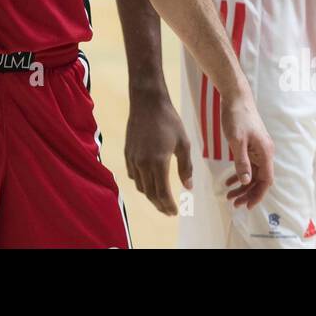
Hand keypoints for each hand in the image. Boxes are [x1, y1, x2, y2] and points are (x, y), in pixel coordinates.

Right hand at [124, 92, 192, 215]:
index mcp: (158, 162)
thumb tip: (188, 187)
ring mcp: (133, 159)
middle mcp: (143, 164)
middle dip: (160, 205)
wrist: (147, 103)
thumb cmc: (169, 121)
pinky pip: (133, 175)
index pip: (162, 193)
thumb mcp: (183, 143)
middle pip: (150, 193)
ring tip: (160, 199)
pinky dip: (141, 183)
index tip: (175, 212)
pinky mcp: (127, 153)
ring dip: (150, 196)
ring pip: (140, 186)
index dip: (168, 206)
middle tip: (169, 211)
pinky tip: (149, 182)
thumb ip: (186, 167)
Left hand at [219, 92, 274, 208]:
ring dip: (242, 186)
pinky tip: (229, 181)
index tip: (248, 206)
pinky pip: (247, 165)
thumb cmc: (237, 116)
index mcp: (265, 152)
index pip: (266, 180)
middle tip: (233, 203)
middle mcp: (264, 153)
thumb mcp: (236, 140)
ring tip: (229, 196)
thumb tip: (246, 181)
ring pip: (253, 174)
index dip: (258, 195)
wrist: (235, 97)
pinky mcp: (250, 145)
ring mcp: (258, 149)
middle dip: (247, 193)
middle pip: (259, 180)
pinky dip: (239, 174)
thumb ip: (241, 161)